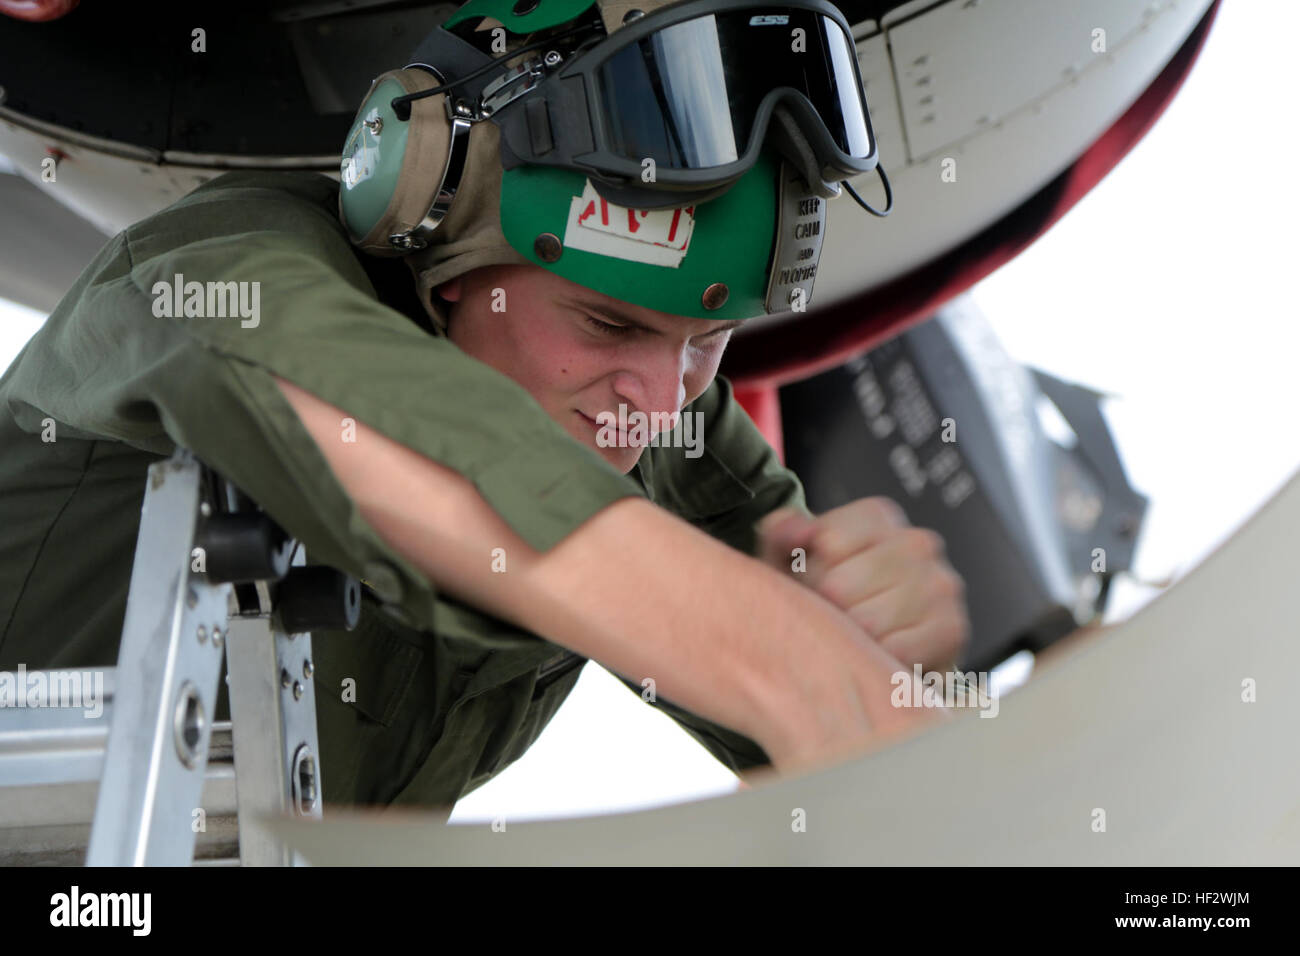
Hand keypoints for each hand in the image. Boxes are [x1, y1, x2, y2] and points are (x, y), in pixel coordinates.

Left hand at [757, 498, 969, 671]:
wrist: (871, 651)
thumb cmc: (826, 600)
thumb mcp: (790, 562)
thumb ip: (782, 534)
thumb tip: (797, 532)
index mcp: (878, 516)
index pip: (829, 541)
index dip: (810, 570)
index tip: (817, 580)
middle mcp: (918, 542)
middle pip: (841, 584)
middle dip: (826, 608)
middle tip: (833, 617)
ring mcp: (940, 583)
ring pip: (867, 622)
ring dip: (850, 638)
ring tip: (854, 635)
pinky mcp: (952, 627)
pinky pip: (895, 652)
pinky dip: (877, 661)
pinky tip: (877, 654)